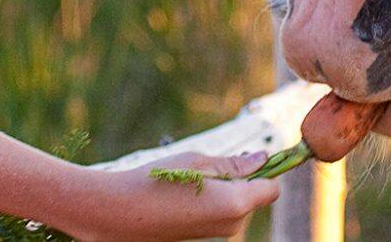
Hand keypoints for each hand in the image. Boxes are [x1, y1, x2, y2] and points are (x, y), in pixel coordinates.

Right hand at [52, 151, 280, 241]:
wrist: (119, 212)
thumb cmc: (157, 181)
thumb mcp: (197, 162)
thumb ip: (234, 164)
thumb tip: (262, 159)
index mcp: (236, 204)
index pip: (271, 188)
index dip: (266, 170)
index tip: (250, 157)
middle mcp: (232, 225)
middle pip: (253, 197)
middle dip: (241, 179)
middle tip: (209, 164)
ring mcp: (217, 233)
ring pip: (235, 205)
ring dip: (223, 189)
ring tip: (189, 178)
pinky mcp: (202, 237)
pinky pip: (218, 214)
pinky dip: (209, 201)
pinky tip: (182, 193)